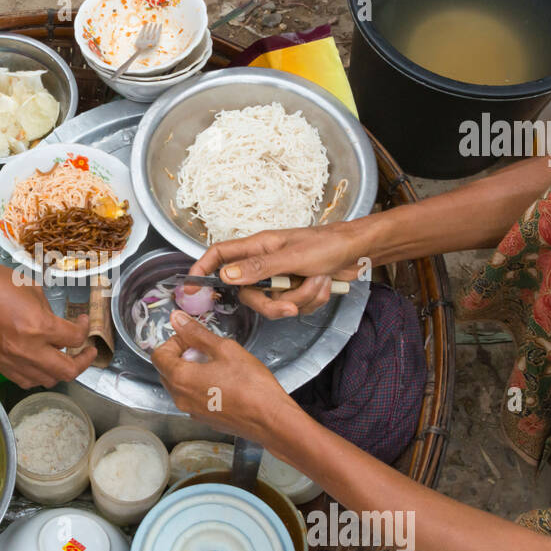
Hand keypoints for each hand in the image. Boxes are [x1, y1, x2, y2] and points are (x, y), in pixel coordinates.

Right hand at [0, 260, 95, 387]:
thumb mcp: (29, 287)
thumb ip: (46, 308)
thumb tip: (54, 321)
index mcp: (39, 326)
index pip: (74, 338)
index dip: (84, 329)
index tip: (82, 321)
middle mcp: (29, 350)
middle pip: (67, 370)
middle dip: (83, 361)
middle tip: (87, 351)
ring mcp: (12, 361)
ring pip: (48, 380)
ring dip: (60, 370)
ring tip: (63, 357)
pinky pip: (26, 380)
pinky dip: (38, 375)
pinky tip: (39, 362)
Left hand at [151, 309, 294, 445]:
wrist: (270, 419)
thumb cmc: (251, 384)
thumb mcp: (224, 349)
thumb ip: (197, 333)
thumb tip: (177, 319)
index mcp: (181, 378)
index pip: (158, 356)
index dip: (172, 343)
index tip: (190, 339)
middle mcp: (181, 398)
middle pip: (166, 371)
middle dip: (180, 356)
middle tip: (204, 349)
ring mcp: (192, 412)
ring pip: (179, 386)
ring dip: (190, 372)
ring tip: (215, 365)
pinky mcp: (204, 419)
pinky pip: (193, 399)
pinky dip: (199, 387)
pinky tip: (222, 382)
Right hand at [191, 225, 364, 318]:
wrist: (359, 251)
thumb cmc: (327, 244)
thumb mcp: (292, 256)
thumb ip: (258, 268)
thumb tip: (226, 275)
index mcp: (258, 247)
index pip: (220, 255)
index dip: (202, 269)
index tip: (191, 289)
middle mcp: (265, 263)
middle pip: (250, 294)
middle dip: (274, 304)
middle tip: (291, 305)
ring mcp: (281, 278)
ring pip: (275, 303)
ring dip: (301, 298)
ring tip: (319, 281)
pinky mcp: (296, 289)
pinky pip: (294, 306)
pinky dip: (312, 300)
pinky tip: (324, 285)